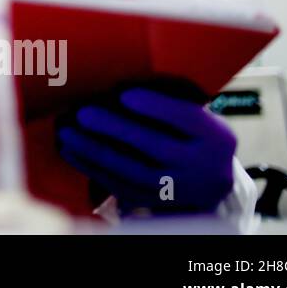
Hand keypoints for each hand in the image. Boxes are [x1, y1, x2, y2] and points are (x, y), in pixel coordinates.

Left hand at [57, 87, 237, 213]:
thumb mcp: (195, 114)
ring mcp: (182, 191)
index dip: (157, 107)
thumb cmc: (192, 133)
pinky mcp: (159, 203)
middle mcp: (207, 168)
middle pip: (157, 148)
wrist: (211, 180)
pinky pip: (122, 189)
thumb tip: (117, 83)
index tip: (126, 94)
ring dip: (95, 153)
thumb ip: (167, 101)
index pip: (188, 119)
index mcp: (218, 137)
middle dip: (116, 130)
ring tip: (68, 134)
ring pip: (134, 173)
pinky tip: (72, 152)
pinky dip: (94, 170)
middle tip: (83, 113)